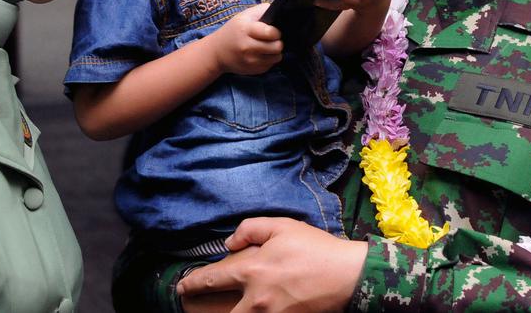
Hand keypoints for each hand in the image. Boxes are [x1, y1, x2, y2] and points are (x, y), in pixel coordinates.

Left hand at [177, 217, 367, 312]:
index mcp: (252, 270)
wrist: (349, 276)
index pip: (212, 279)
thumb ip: (250, 229)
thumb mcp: (282, 226)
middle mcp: (256, 300)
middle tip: (191, 306)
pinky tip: (249, 310)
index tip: (181, 286)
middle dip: (201, 310)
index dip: (192, 283)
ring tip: (218, 310)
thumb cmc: (316, 249)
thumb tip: (228, 244)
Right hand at [210, 3, 283, 74]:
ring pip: (276, 58)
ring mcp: (250, 60)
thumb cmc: (233, 31)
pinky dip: (269, 60)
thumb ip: (261, 10)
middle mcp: (247, 46)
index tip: (274, 31)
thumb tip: (278, 11)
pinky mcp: (252, 70)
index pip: (270, 33)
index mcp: (246, 29)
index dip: (276, 32)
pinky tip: (261, 54)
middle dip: (278, 42)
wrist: (217, 52)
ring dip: (275, 52)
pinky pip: (270, 65)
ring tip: (268, 47)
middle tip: (273, 40)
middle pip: (276, 47)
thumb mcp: (244, 16)